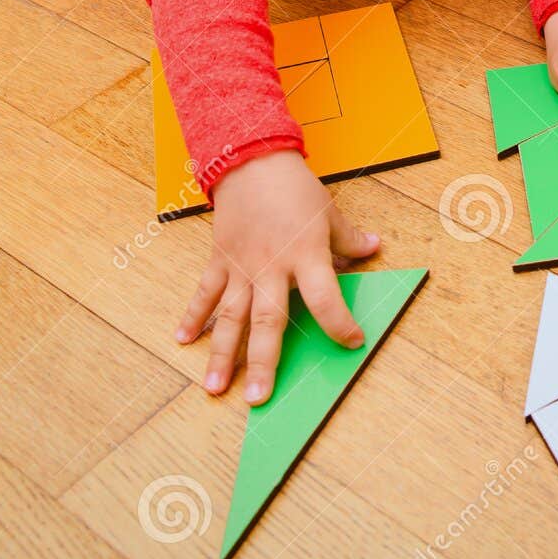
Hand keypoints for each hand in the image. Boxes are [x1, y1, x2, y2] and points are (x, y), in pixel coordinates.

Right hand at [175, 150, 377, 403]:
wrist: (252, 160)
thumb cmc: (295, 188)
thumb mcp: (330, 213)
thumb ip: (350, 240)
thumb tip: (375, 249)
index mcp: (306, 256)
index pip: (325, 298)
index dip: (340, 323)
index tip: (352, 342)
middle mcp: (272, 268)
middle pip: (268, 322)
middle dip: (263, 362)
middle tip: (258, 398)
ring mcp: (241, 266)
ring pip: (230, 317)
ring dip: (222, 354)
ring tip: (215, 388)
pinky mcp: (219, 259)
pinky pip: (205, 293)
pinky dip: (192, 316)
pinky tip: (182, 341)